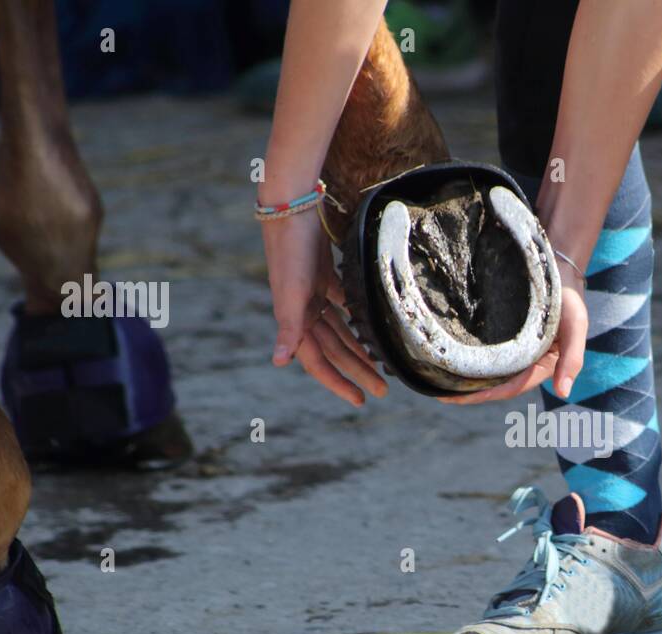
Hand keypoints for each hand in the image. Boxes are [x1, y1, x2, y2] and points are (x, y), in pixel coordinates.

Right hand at [261, 210, 386, 405]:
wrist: (293, 207)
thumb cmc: (292, 251)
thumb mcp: (292, 293)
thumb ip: (289, 328)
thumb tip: (279, 363)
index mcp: (295, 321)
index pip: (319, 363)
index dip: (338, 382)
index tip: (360, 399)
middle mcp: (303, 312)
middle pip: (334, 351)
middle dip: (357, 370)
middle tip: (382, 389)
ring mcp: (314, 295)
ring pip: (340, 331)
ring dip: (358, 348)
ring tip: (380, 364)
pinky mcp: (324, 278)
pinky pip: (343, 306)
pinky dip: (356, 319)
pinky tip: (372, 326)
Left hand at [438, 270, 587, 404]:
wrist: (556, 268)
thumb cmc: (567, 297)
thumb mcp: (575, 325)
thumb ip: (572, 358)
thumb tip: (563, 393)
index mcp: (542, 366)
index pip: (513, 386)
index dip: (488, 394)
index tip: (462, 398)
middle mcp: (526, 362)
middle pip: (496, 384)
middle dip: (471, 393)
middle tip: (441, 396)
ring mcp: (514, 350)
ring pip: (489, 372)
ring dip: (467, 381)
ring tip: (439, 385)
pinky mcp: (503, 336)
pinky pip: (485, 353)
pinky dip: (469, 360)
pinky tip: (449, 361)